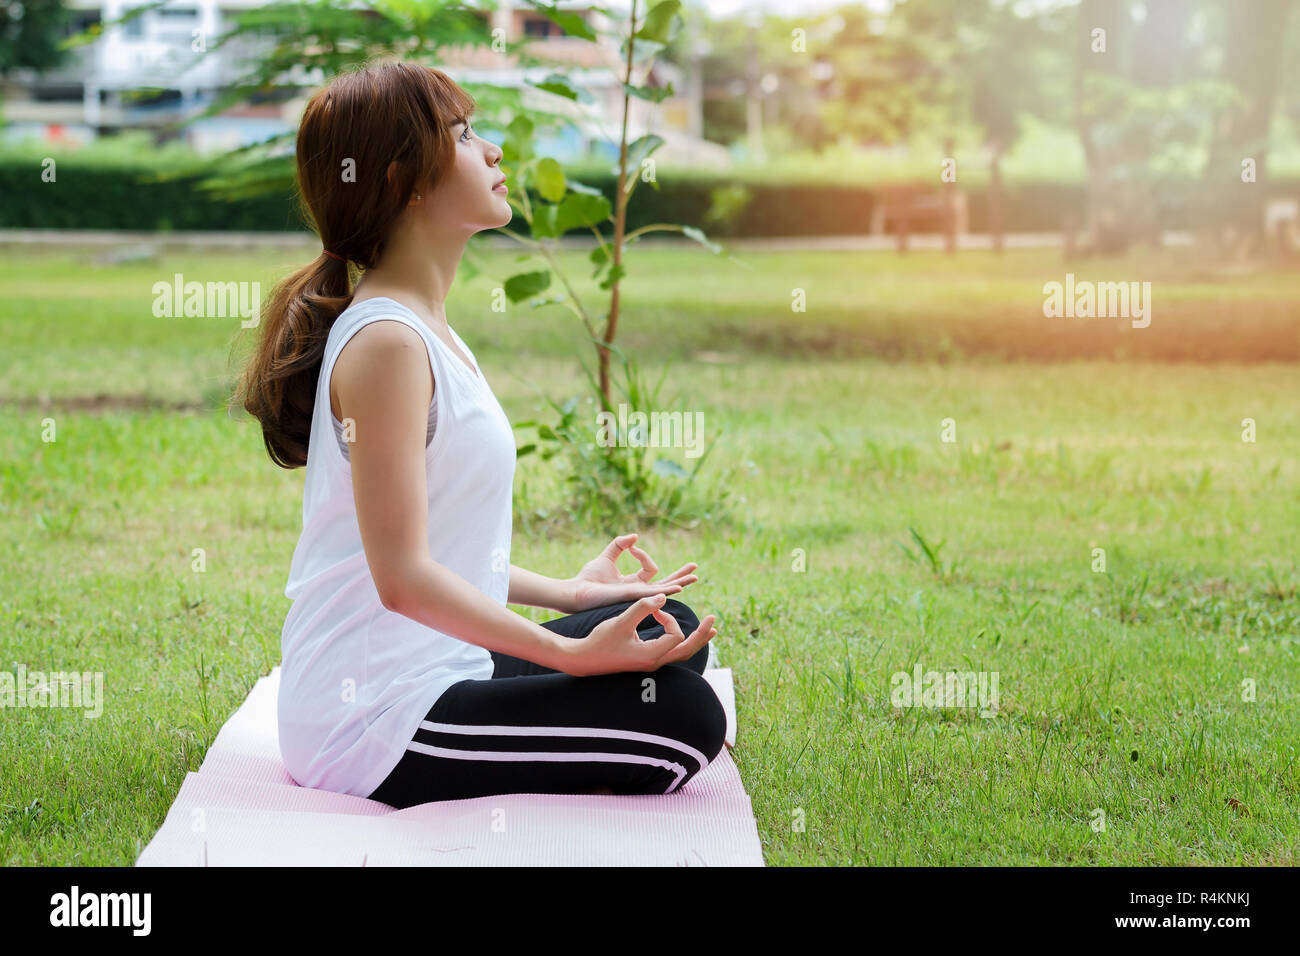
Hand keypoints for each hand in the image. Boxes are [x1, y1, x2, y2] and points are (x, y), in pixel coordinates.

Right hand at [558, 594, 716, 676]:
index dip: (668, 617)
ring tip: (710, 630)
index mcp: (651, 655)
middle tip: (714, 620)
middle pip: (688, 650)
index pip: (675, 634)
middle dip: (702, 634)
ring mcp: (651, 663)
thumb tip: (663, 597)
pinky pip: (672, 653)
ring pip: (681, 653)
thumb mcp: (621, 622)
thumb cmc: (600, 641)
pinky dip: (683, 642)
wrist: (583, 659)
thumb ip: (642, 607)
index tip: (653, 608)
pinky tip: (685, 635)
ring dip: (696, 639)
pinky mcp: (645, 660)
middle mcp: (654, 662)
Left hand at [567, 532, 698, 612]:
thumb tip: (634, 536)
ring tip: (695, 577)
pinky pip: (653, 593)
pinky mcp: (632, 597)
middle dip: (680, 575)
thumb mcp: (607, 557)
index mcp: (633, 583)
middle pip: (665, 583)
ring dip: (679, 582)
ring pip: (664, 589)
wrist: (577, 591)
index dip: (643, 554)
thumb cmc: (588, 578)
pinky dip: (667, 589)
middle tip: (695, 568)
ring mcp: (637, 596)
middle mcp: (638, 591)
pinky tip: (678, 587)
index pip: (650, 568)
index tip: (631, 547)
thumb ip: (619, 545)